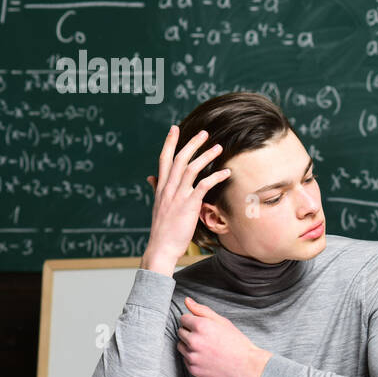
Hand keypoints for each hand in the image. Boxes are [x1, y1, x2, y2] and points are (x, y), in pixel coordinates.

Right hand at [141, 126, 230, 273]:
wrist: (161, 248)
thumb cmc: (163, 229)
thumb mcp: (158, 206)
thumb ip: (157, 190)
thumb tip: (151, 178)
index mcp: (161, 188)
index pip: (164, 160)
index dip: (169, 143)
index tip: (174, 128)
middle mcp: (168, 189)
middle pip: (179, 159)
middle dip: (191, 144)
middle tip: (204, 133)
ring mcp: (178, 196)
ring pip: (191, 169)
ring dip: (206, 156)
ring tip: (218, 147)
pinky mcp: (188, 205)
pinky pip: (203, 186)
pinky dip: (215, 177)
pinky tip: (226, 172)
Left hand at [177, 296, 271, 376]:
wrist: (246, 366)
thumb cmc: (237, 343)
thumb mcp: (222, 322)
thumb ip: (202, 310)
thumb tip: (187, 300)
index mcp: (201, 326)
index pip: (183, 318)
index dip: (194, 321)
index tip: (203, 327)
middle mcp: (194, 341)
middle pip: (180, 332)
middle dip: (190, 332)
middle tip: (207, 337)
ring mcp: (192, 356)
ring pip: (181, 346)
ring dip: (189, 345)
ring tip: (206, 347)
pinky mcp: (193, 369)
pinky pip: (185, 359)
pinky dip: (193, 358)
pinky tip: (206, 357)